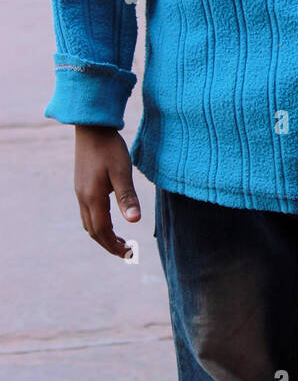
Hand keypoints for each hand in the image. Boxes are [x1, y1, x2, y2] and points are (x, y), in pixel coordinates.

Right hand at [74, 125, 140, 256]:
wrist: (91, 128)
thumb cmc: (109, 148)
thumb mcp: (122, 171)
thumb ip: (127, 196)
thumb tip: (135, 221)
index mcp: (92, 198)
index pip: (102, 230)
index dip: (114, 244)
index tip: (128, 252)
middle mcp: (83, 198)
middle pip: (93, 231)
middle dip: (108, 244)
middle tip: (125, 252)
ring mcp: (80, 192)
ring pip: (88, 222)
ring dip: (102, 235)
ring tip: (119, 240)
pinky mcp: (82, 185)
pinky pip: (87, 212)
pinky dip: (98, 223)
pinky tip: (109, 220)